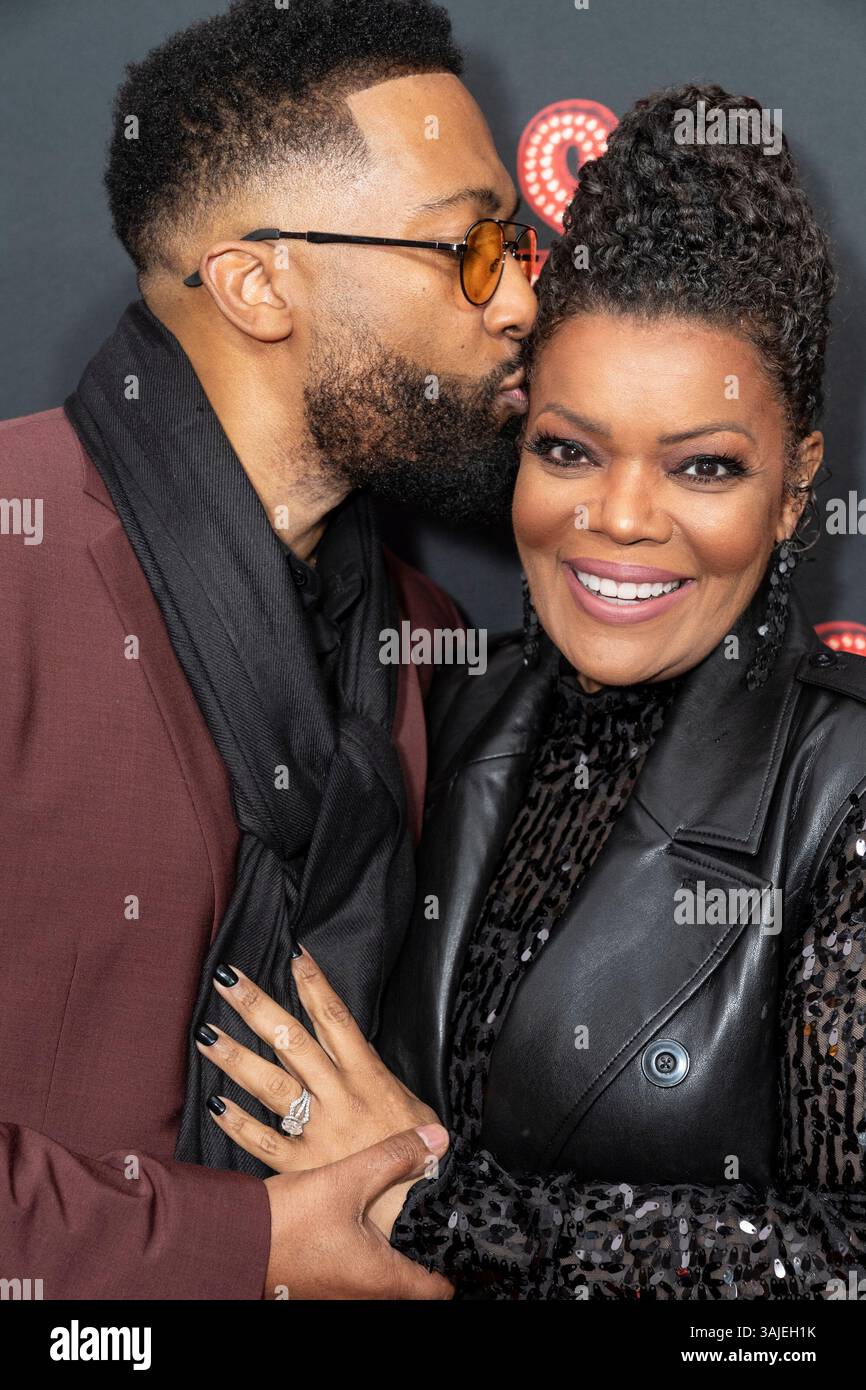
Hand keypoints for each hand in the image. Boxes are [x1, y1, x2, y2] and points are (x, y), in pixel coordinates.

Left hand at [196, 950, 446, 1234]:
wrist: (425, 1212)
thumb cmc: (423, 1159)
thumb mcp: (413, 1105)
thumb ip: (379, 1077)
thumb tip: (357, 1052)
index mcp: (369, 1075)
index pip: (336, 1018)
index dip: (314, 984)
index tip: (293, 955)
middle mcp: (339, 1095)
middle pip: (292, 1039)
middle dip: (259, 1006)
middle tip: (228, 979)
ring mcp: (319, 1129)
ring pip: (270, 1083)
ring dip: (236, 1057)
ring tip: (206, 1034)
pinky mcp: (304, 1166)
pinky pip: (263, 1140)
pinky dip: (237, 1122)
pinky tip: (213, 1104)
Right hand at [263, 1125, 453, 1298]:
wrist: (231, 1240)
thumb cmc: (286, 1221)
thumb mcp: (346, 1180)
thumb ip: (394, 1158)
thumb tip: (437, 1139)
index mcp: (381, 1279)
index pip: (438, 1288)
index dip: (453, 1262)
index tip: (457, 1234)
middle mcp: (364, 1296)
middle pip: (413, 1284)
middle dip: (424, 1252)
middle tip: (433, 1216)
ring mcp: (340, 1294)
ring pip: (384, 1279)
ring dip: (394, 1252)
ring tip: (402, 1215)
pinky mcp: (321, 1285)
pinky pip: (358, 1274)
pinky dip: (368, 1253)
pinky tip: (361, 1222)